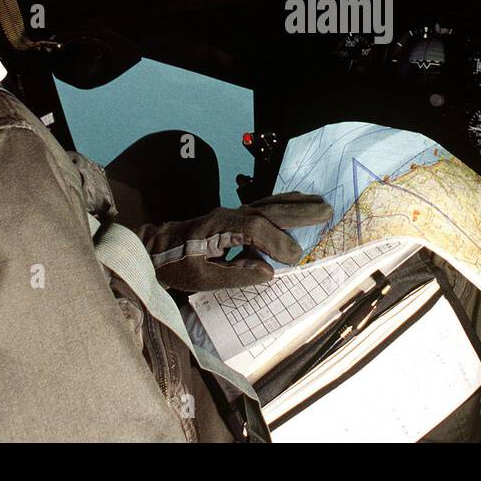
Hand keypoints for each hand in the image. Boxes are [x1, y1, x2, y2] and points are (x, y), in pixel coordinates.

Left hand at [134, 192, 331, 292]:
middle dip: (299, 211)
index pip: (257, 229)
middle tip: (327, 210)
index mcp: (220, 227)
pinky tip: (292, 205)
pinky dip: (281, 204)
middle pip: (269, 209)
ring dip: (294, 203)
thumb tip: (268, 272)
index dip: (279, 241)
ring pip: (268, 204)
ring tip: (319, 202)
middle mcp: (228, 215)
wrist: (152, 251)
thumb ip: (236, 275)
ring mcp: (230, 213)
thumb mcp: (201, 278)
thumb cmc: (174, 266)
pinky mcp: (230, 217)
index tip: (296, 258)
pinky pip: (261, 207)